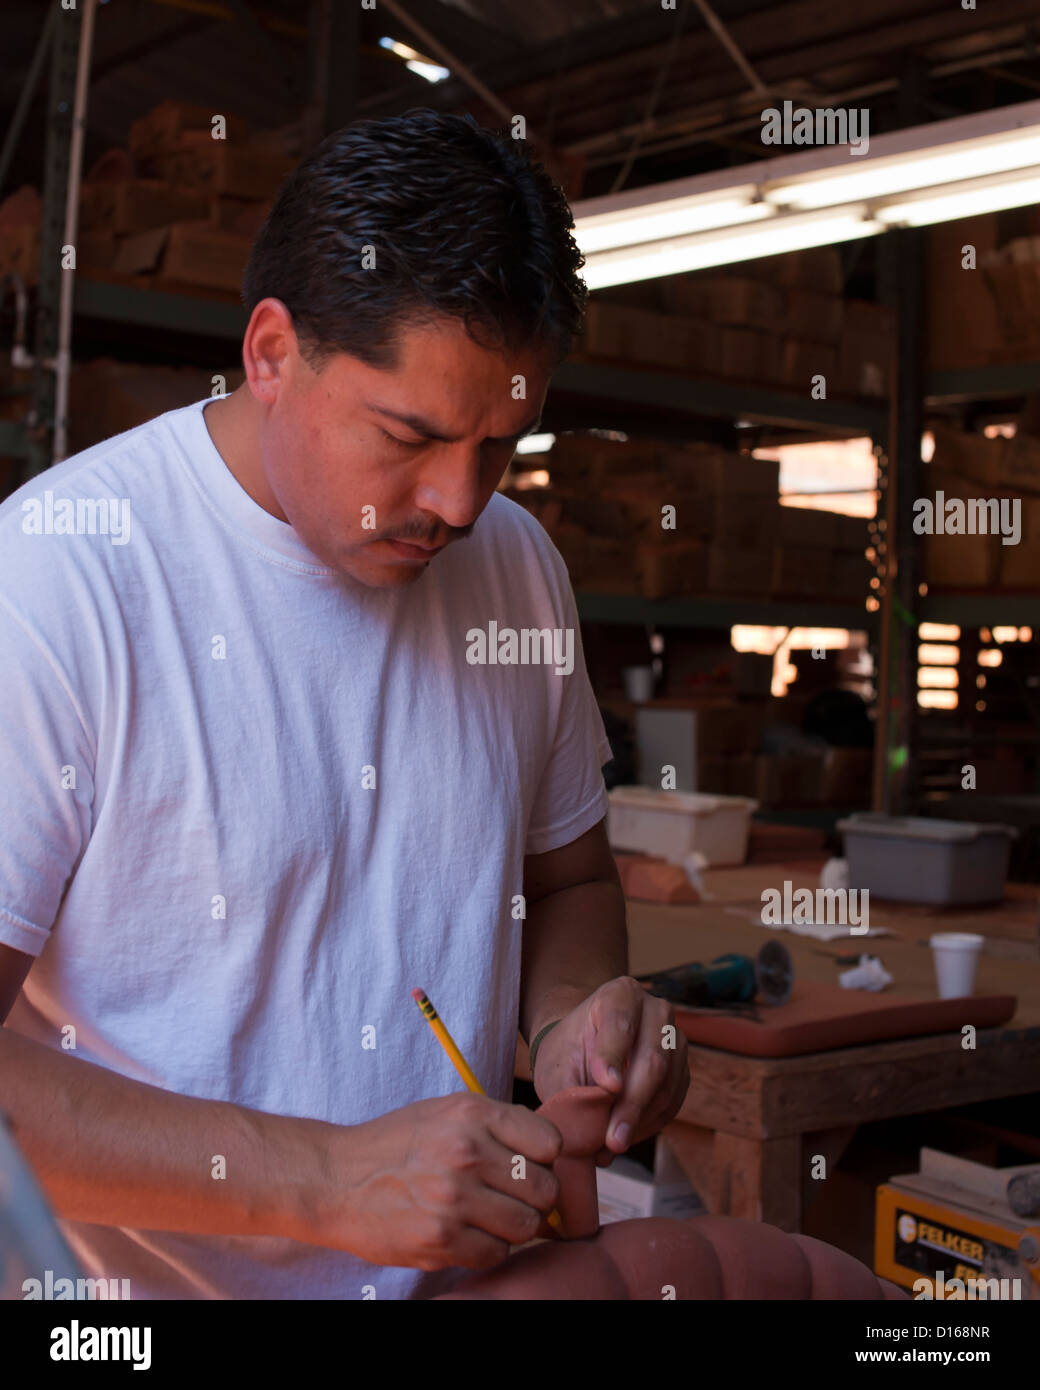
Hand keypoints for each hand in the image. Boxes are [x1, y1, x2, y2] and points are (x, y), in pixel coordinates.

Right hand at [315, 1093, 561, 1271]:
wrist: (336, 1178)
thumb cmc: (397, 1143)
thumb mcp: (446, 1111)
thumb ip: (496, 1125)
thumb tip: (548, 1153)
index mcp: (473, 1114)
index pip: (551, 1143)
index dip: (544, 1159)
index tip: (528, 1166)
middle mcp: (467, 1152)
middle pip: (544, 1189)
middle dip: (533, 1198)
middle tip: (509, 1198)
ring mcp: (454, 1198)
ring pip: (526, 1225)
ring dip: (512, 1227)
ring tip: (486, 1218)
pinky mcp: (440, 1239)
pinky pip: (496, 1254)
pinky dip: (487, 1249)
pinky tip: (466, 1235)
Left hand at [532, 976, 688, 1161]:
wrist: (584, 1051)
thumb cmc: (567, 1054)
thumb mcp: (557, 1066)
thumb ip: (572, 1093)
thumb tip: (593, 1138)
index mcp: (620, 994)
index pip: (621, 1024)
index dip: (613, 1056)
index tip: (605, 1086)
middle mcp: (656, 1010)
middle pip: (653, 1058)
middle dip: (632, 1104)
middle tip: (612, 1140)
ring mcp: (675, 1039)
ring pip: (667, 1085)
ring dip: (641, 1121)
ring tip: (613, 1146)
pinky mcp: (682, 1069)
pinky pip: (673, 1101)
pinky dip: (650, 1124)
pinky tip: (626, 1136)